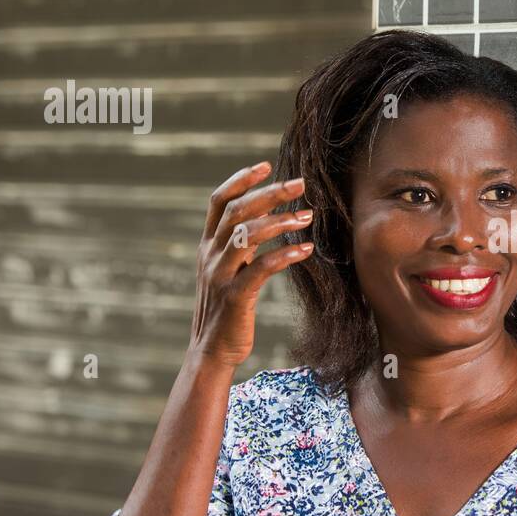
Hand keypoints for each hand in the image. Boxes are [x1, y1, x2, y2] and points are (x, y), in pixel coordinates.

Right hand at [188, 161, 313, 367]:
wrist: (212, 350)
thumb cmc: (227, 308)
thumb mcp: (227, 271)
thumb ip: (238, 245)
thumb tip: (266, 216)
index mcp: (208, 245)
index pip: (219, 202)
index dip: (240, 180)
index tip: (266, 165)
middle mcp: (210, 255)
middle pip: (237, 212)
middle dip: (269, 193)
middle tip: (299, 183)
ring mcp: (220, 275)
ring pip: (248, 235)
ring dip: (280, 221)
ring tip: (308, 216)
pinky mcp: (234, 297)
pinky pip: (261, 268)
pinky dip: (284, 255)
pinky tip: (306, 250)